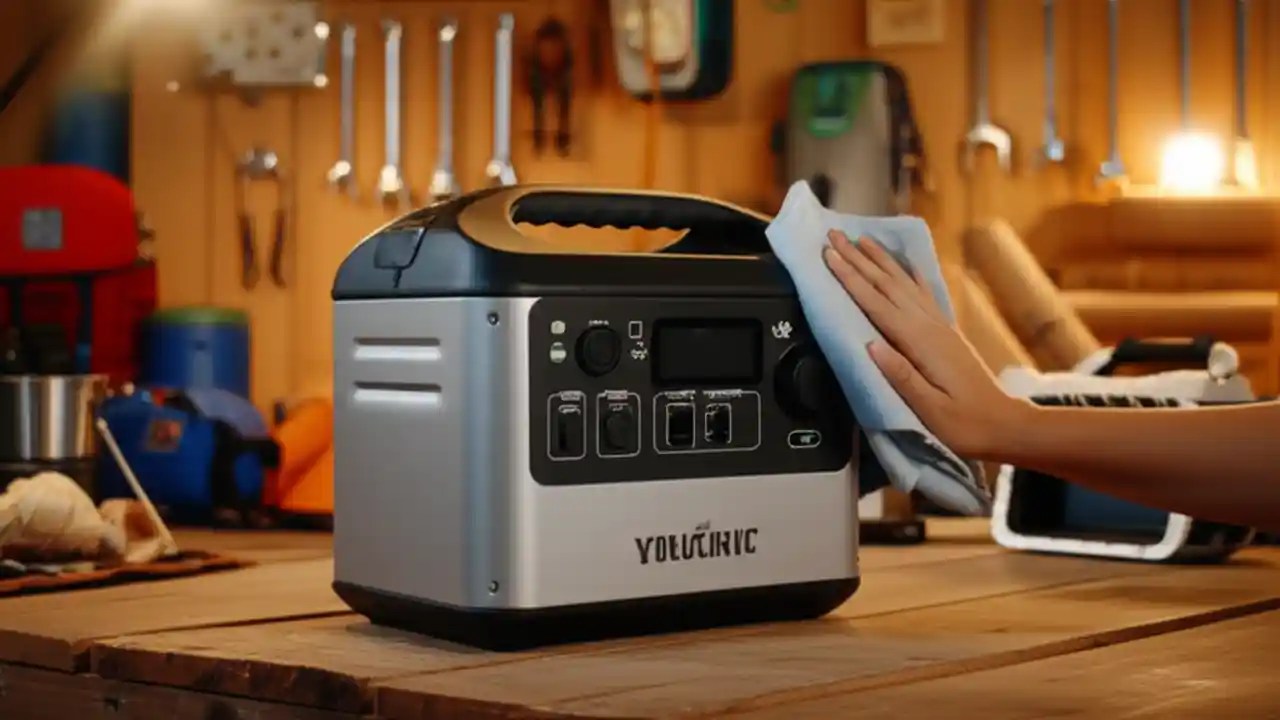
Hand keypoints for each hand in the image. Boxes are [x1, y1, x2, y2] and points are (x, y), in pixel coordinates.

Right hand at [822, 230, 1028, 457]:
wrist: (1006, 425)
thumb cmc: (965, 424)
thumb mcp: (930, 409)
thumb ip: (901, 375)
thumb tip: (870, 344)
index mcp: (921, 344)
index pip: (877, 304)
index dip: (851, 279)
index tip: (829, 255)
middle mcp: (930, 326)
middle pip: (888, 285)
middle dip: (858, 259)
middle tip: (834, 235)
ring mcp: (940, 326)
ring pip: (904, 283)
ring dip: (880, 260)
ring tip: (861, 239)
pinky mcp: (946, 333)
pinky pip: (925, 293)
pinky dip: (911, 274)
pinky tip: (906, 263)